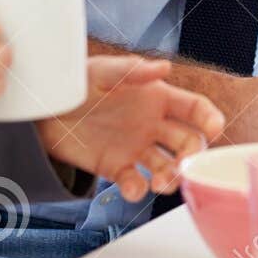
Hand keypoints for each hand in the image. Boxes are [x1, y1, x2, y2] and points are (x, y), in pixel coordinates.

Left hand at [35, 56, 223, 201]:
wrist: (43, 109)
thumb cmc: (76, 81)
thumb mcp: (101, 72)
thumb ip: (132, 71)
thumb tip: (164, 67)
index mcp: (157, 97)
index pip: (194, 108)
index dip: (209, 118)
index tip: (214, 129)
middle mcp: (153, 124)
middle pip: (189, 142)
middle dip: (193, 155)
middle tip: (184, 165)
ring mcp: (137, 148)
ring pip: (167, 167)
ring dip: (171, 178)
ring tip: (161, 184)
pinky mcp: (117, 168)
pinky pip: (135, 183)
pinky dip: (138, 190)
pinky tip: (132, 187)